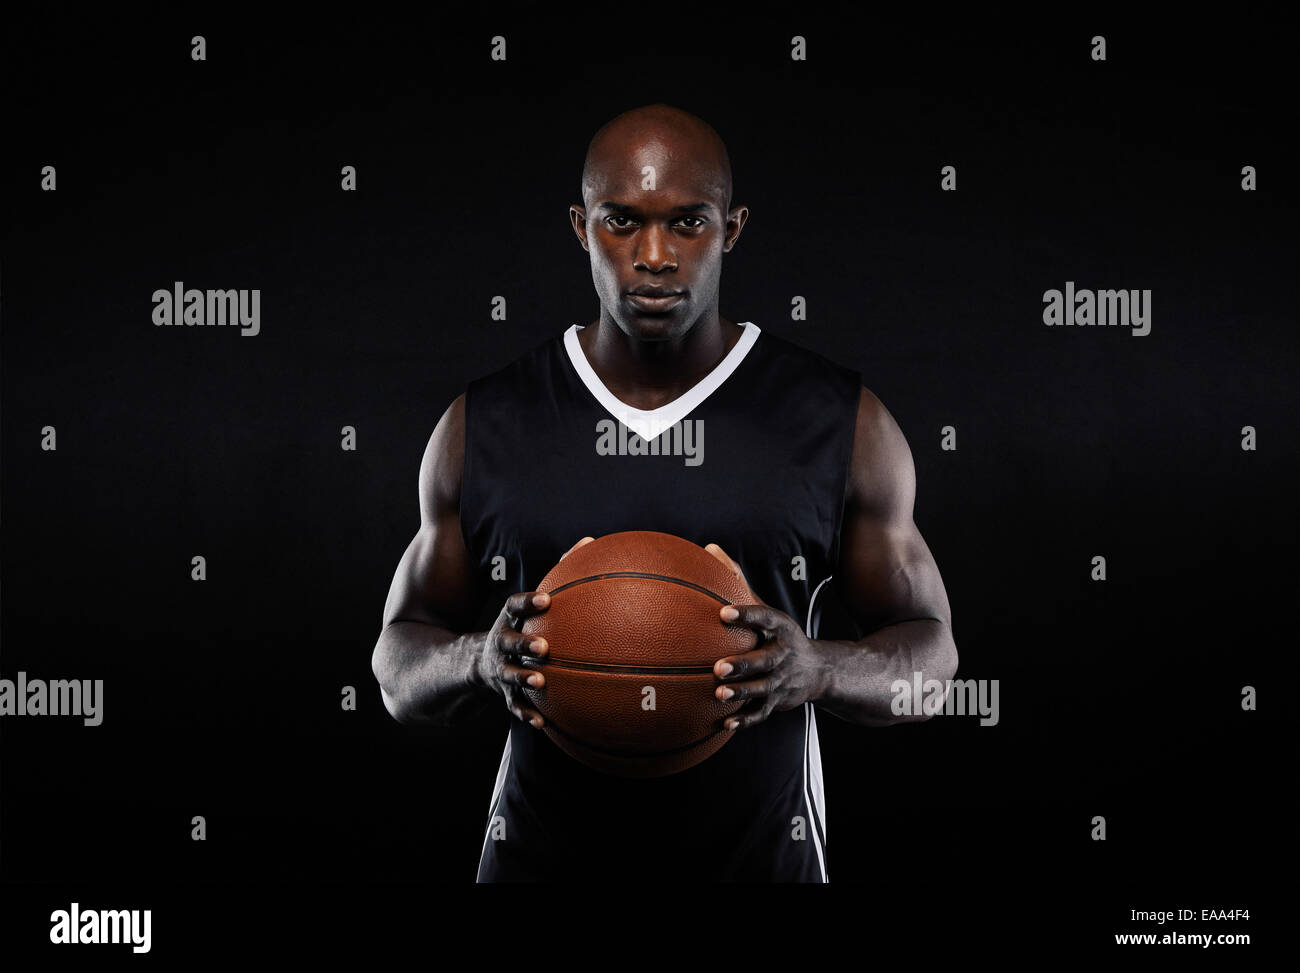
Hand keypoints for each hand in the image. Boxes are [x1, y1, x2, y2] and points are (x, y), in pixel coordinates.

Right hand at [478, 535, 593, 727]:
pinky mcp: (505, 694)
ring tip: (540, 680)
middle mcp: (502, 643)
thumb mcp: (533, 602)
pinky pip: (515, 706)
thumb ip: (562, 571)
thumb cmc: (523, 625)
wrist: (479, 662)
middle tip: (543, 647)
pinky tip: (542, 723)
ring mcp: (502, 669)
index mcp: (510, 619)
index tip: (545, 600)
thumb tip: (591, 540)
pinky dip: (527, 714)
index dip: (527, 603)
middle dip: (524, 644)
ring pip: (510, 674)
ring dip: (524, 677)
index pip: (514, 606)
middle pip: (509, 642)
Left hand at [705, 542, 830, 730]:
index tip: (722, 613)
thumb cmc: (778, 634)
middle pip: (764, 660)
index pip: (764, 617)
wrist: (820, 670)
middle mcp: (783, 654)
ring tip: (718, 693)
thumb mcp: (766, 607)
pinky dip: (745, 720)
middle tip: (718, 667)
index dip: (745, 614)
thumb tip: (708, 548)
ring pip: (762, 689)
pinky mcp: (777, 702)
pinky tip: (726, 724)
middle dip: (743, 664)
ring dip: (742, 693)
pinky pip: (761, 713)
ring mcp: (782, 680)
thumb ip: (737, 580)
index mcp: (780, 627)